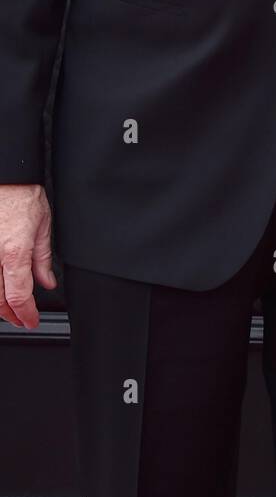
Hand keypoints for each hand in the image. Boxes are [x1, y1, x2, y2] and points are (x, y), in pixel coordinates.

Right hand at [0, 184, 56, 328]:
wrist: (7, 176)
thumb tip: (47, 282)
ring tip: (9, 308)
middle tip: (22, 318)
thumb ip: (43, 259)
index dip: (26, 314)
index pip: (19, 296)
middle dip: (11, 315)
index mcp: (14, 252)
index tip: (32, 320)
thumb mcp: (43, 226)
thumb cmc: (22, 195)